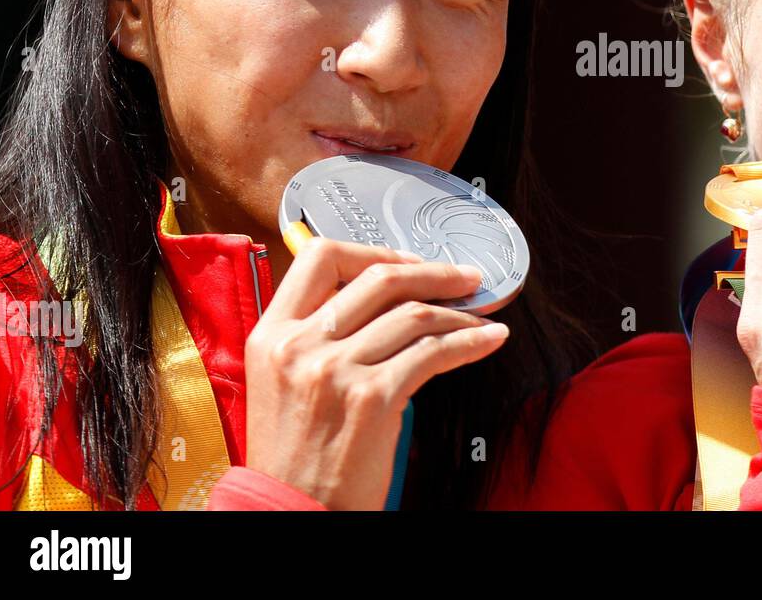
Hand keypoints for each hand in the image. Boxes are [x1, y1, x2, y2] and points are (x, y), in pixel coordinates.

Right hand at [243, 237, 507, 509]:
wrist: (291, 511)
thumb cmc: (295, 452)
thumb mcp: (282, 380)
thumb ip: (317, 334)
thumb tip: (385, 299)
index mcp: (271, 333)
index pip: (320, 255)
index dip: (374, 250)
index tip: (409, 262)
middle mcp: (300, 344)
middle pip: (380, 278)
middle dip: (434, 272)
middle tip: (466, 278)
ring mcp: (336, 370)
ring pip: (414, 314)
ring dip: (460, 311)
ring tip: (483, 315)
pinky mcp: (373, 399)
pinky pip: (434, 353)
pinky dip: (471, 342)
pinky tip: (490, 340)